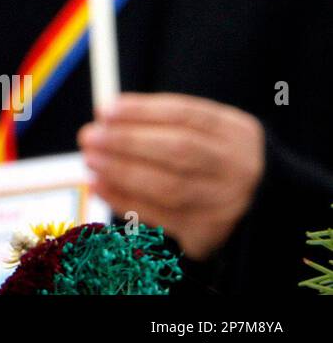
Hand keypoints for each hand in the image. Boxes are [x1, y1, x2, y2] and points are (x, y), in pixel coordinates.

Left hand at [77, 92, 264, 260]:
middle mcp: (237, 167)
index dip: (142, 111)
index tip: (105, 110)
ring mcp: (226, 202)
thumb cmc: (209, 159)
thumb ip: (160, 121)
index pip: (187, 115)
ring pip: (169, 187)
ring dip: (121, 172)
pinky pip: (160, 217)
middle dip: (127, 142)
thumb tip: (106, 118)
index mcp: (234, 131)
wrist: (254, 207)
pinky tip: (99, 186)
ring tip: (90, 159)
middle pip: (180, 150)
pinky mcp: (208, 232)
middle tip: (89, 136)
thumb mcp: (202, 131)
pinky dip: (124, 199)